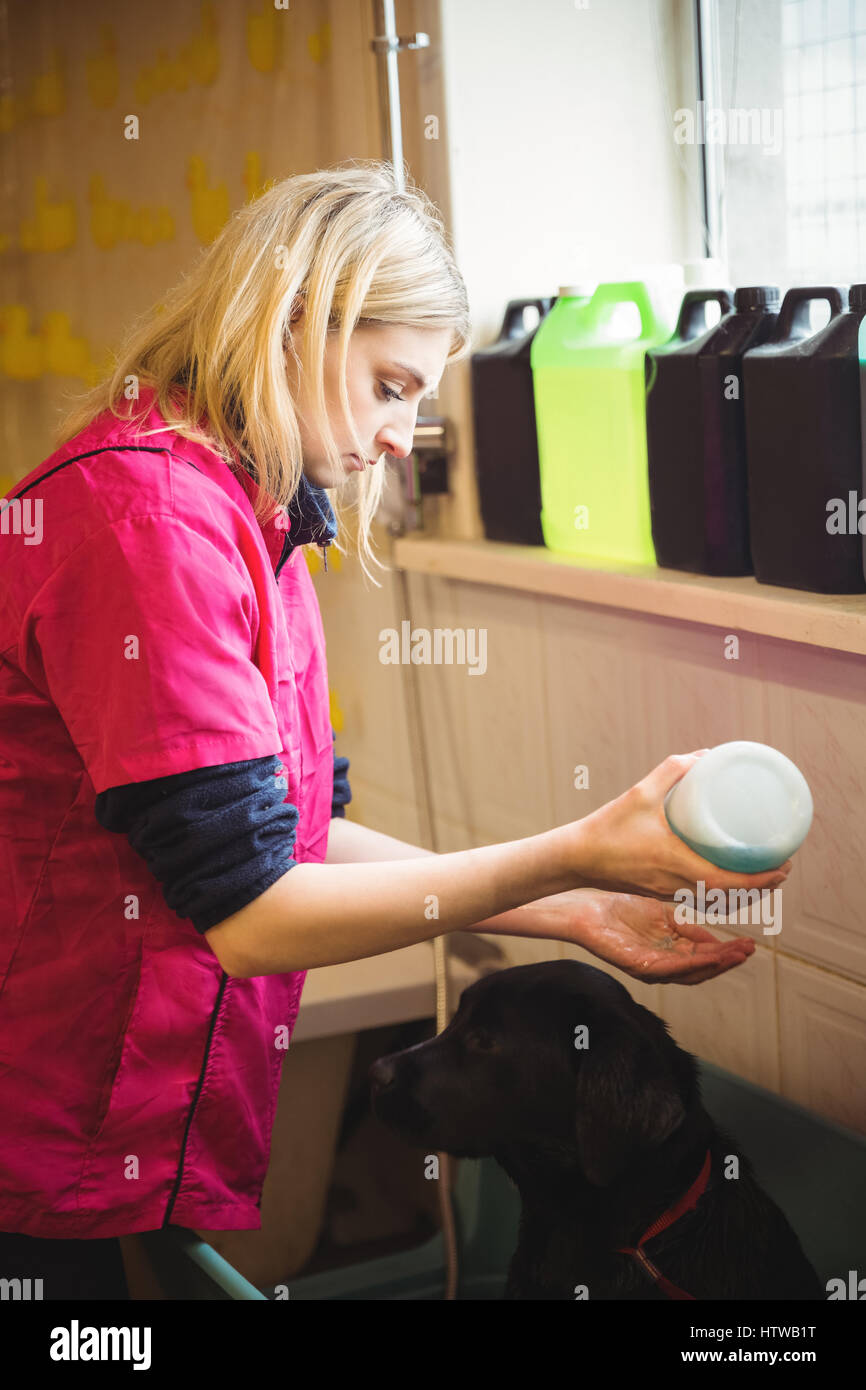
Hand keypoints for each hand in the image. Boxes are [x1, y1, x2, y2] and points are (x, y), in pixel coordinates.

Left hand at [551, 886, 755, 984]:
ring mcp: (652, 967)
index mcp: (669, 951)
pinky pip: (671, 969)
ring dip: (716, 965)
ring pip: (691, 973)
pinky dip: (694, 965)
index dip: (727, 952)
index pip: (704, 956)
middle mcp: (663, 964)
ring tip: (737, 956)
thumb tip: (714, 937)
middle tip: (749, 951)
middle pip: (702, 969)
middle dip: (728, 961)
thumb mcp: (661, 915)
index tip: (748, 945)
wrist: (586, 907)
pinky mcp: (639, 966)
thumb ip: (685, 926)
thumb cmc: (618, 908)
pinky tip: (711, 958)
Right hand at [568, 751, 792, 899]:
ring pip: (718, 901)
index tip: (785, 865)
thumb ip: (672, 770)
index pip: (732, 883)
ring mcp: (669, 892)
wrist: (574, 858)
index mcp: (677, 864)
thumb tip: (703, 756)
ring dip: (744, 892)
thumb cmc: (606, 827)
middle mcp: (677, 885)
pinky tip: (725, 877)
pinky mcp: (660, 892)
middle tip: (782, 866)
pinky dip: (722, 892)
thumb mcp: (641, 792)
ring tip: (762, 874)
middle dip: (763, 887)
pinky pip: (701, 898)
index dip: (764, 879)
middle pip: (733, 898)